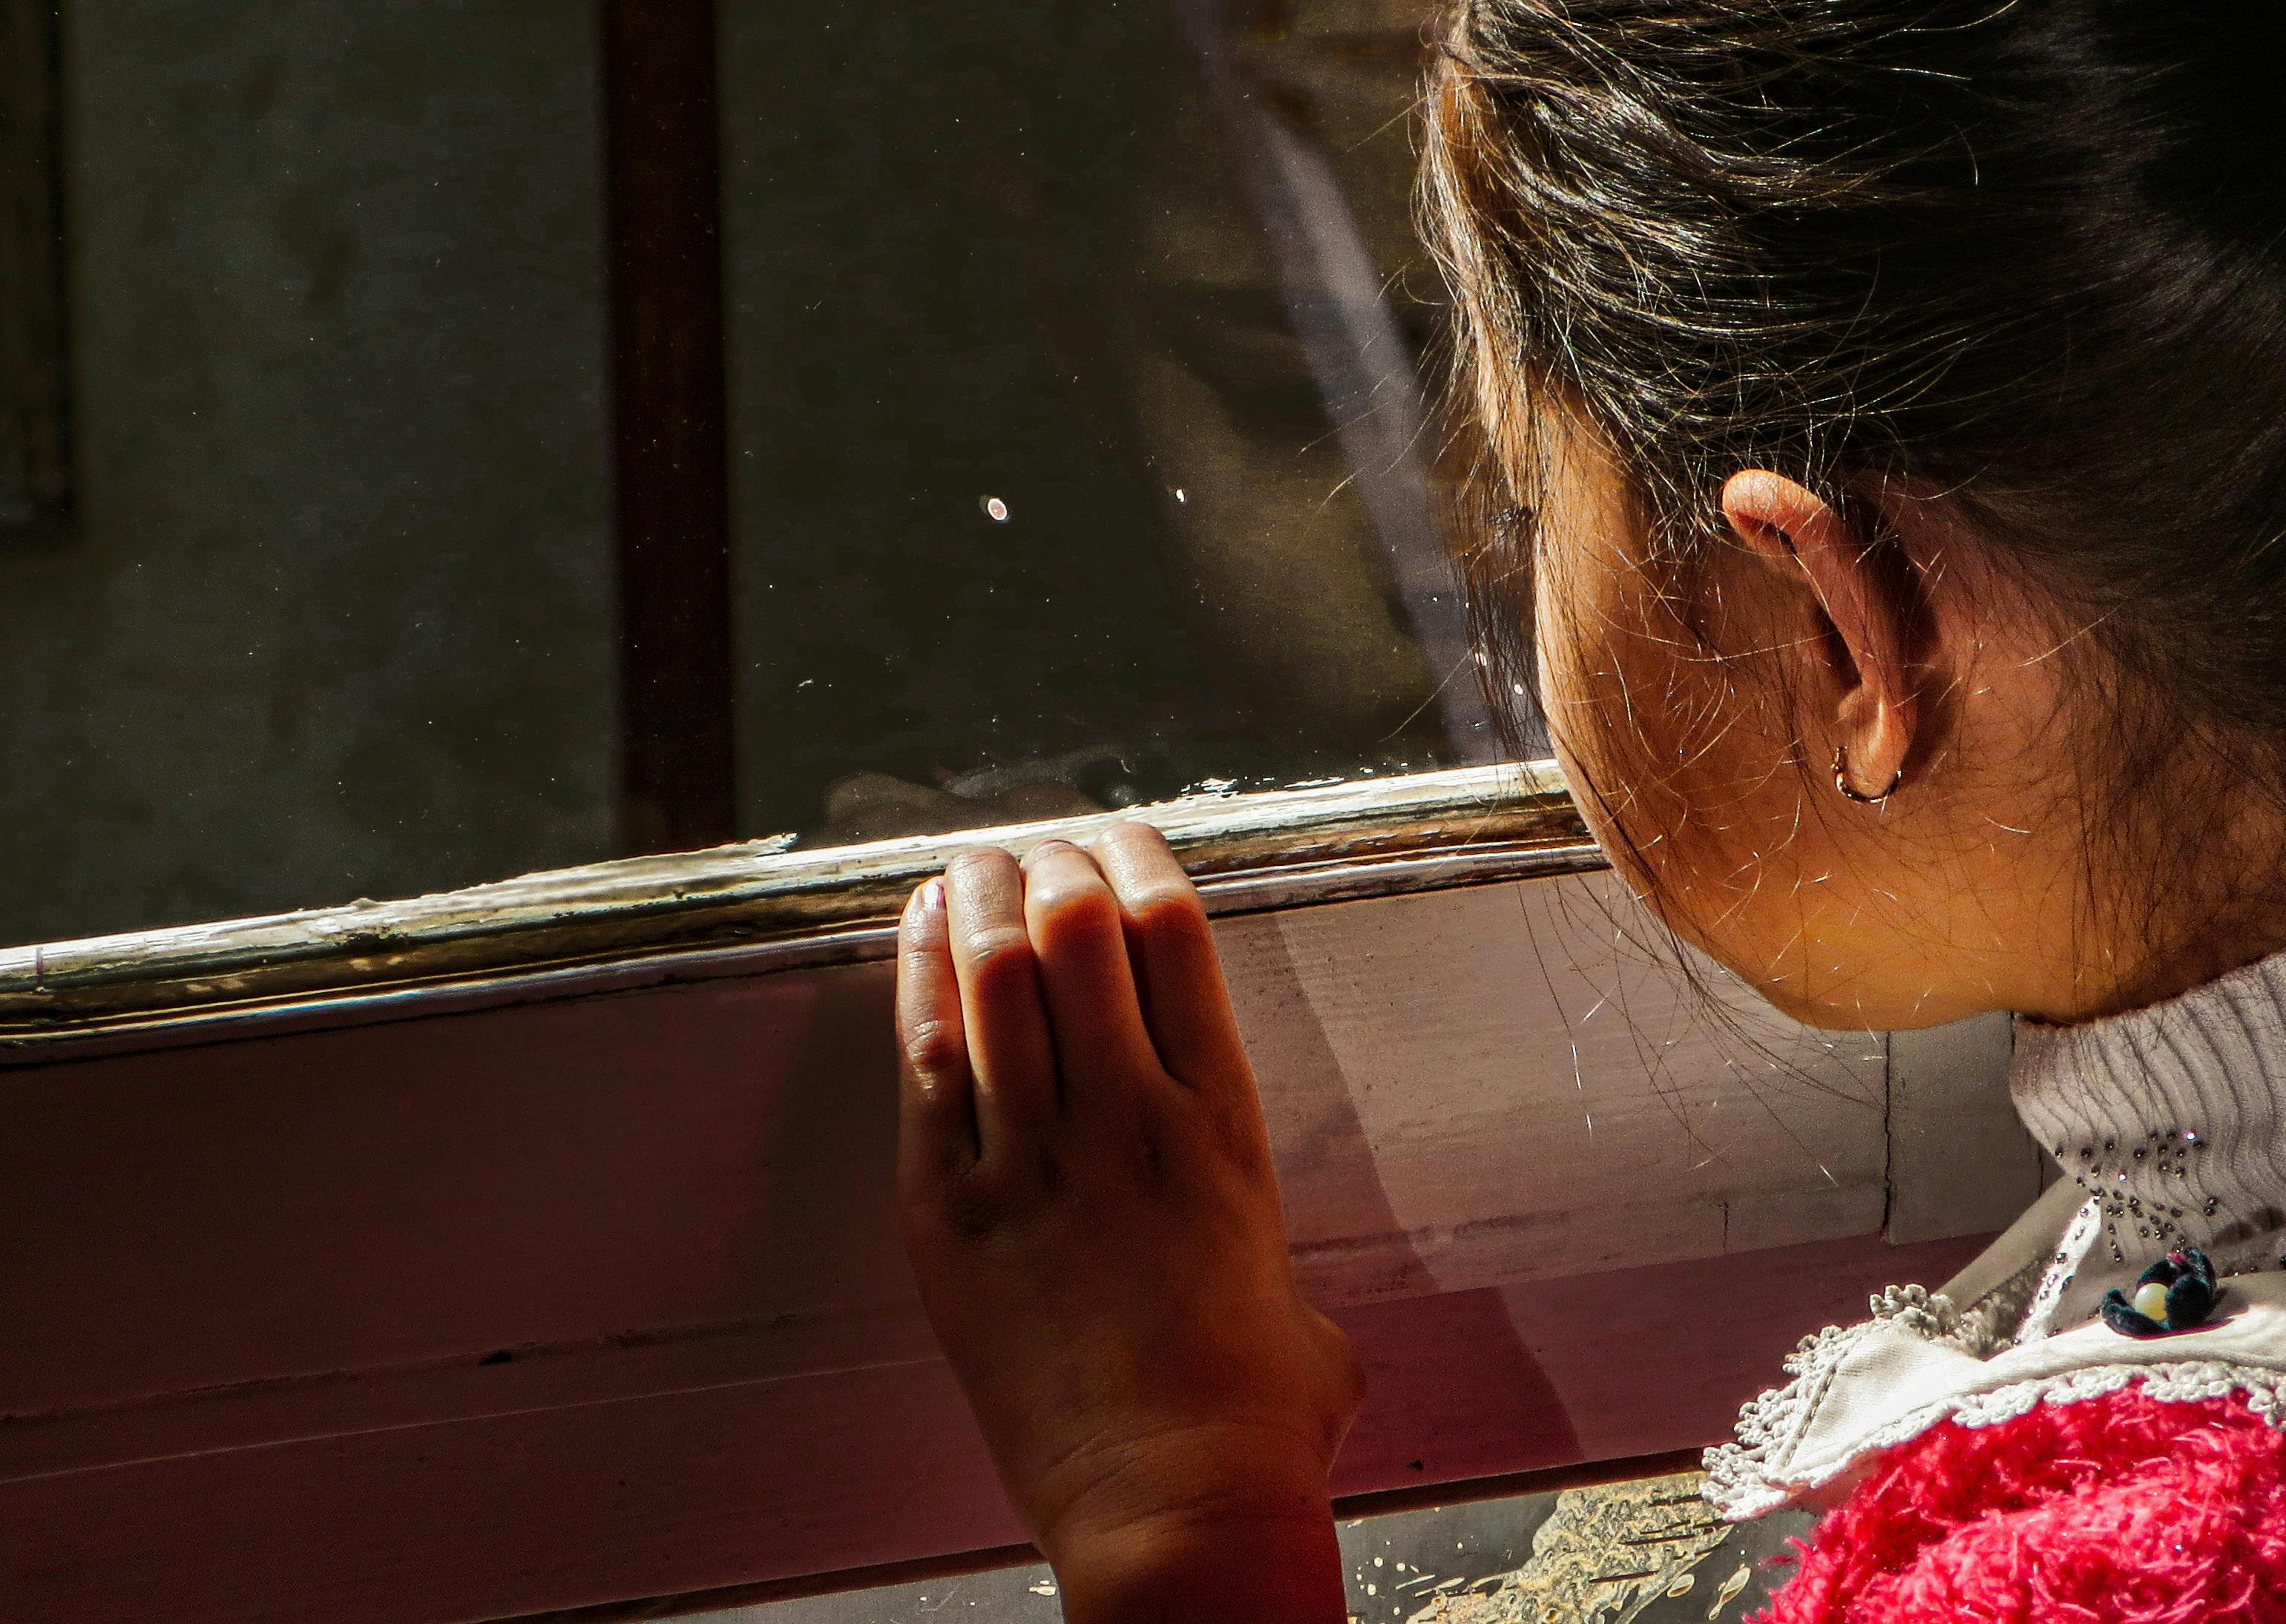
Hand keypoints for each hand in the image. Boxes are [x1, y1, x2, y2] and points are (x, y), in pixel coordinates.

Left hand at [894, 824, 1361, 1623]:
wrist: (1172, 1510)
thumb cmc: (1254, 1421)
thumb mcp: (1302, 1308)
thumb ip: (1270, 1258)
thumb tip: (1272, 1295)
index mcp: (1226, 1126)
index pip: (1176, 937)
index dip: (1138, 863)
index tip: (1116, 840)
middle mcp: (1132, 1121)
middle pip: (1076, 933)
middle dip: (1051, 868)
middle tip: (1036, 851)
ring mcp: (1036, 1164)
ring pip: (994, 978)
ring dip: (979, 901)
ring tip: (972, 866)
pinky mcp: (952, 1215)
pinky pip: (926, 1066)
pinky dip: (920, 980)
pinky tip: (919, 931)